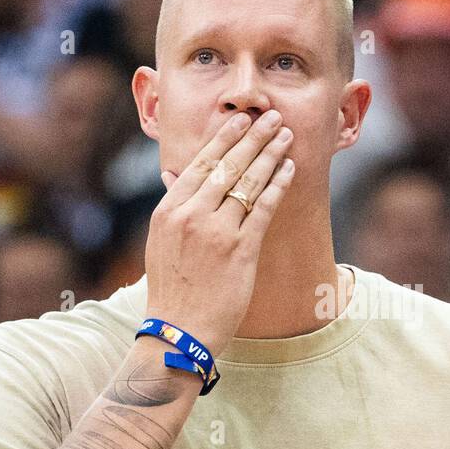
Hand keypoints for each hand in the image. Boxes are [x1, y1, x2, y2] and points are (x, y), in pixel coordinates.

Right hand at [142, 110, 294, 351]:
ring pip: (248, 182)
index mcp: (169, 211)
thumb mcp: (160, 242)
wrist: (178, 331)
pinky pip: (263, 208)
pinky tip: (289, 169)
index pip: (200, 164)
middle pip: (228, 166)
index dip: (224, 139)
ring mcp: (217, 232)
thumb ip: (172, 207)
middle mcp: (192, 215)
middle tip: (271, 117)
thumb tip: (174, 176)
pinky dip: (278, 185)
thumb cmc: (171, 289)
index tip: (240, 120)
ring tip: (285, 135)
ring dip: (270, 154)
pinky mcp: (241, 251)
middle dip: (252, 138)